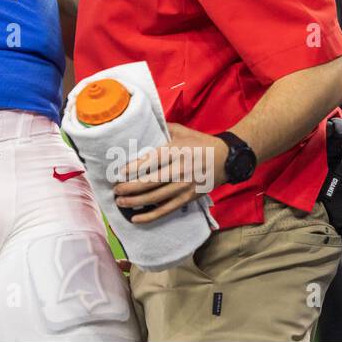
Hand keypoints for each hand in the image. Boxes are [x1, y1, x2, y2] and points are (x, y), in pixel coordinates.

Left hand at [112, 123, 227, 224]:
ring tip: (119, 201)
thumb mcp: (181, 131)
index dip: (133, 168)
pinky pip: (166, 209)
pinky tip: (136, 218)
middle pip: (150, 182)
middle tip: (115, 189)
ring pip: (155, 197)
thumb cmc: (199, 143)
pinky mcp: (188, 198)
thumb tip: (140, 123)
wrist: (226, 159)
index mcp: (176, 151)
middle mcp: (180, 170)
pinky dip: (150, 215)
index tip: (118, 172)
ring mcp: (184, 186)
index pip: (151, 160)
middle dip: (129, 187)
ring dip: (135, 201)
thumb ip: (161, 128)